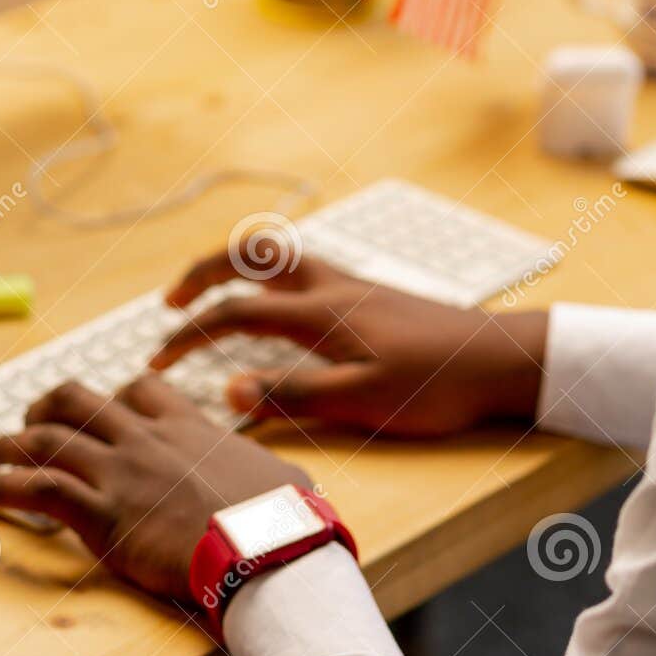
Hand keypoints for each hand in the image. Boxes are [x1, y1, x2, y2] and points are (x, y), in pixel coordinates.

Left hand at [0, 375, 307, 603]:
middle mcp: (146, 439)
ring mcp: (121, 473)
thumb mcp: (282, 476)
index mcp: (188, 426)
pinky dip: (2, 489)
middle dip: (45, 407)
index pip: (138, 391)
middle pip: (77, 401)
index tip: (102, 412)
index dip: (114, 399)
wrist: (265, 547)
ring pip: (46, 440)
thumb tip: (288, 484)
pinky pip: (38, 490)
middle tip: (28, 422)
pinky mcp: (103, 514)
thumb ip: (267, 470)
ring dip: (7, 445)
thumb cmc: (281, 519)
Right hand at [150, 241, 547, 437]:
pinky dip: (270, 274)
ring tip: (212, 294)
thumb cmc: (437, 384)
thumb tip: (226, 391)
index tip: (156, 365)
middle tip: (170, 304)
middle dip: (201, 273)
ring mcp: (351, 284)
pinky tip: (278, 306)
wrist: (500, 359)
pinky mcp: (369, 293)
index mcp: (322, 312)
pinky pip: (303, 267)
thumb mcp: (364, 401)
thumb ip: (295, 396)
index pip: (235, 311)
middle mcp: (331, 286)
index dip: (188, 336)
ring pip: (279, 254)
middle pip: (250, 255)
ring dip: (236, 266)